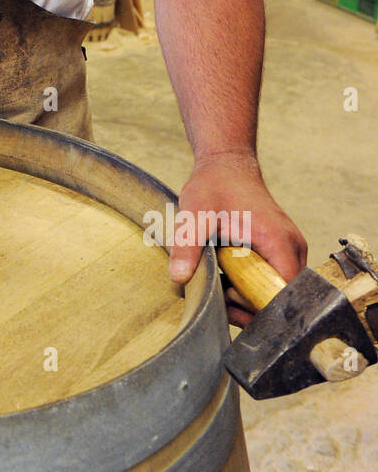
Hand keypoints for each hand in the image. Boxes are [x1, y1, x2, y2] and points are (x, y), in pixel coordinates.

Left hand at [170, 151, 307, 326]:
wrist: (227, 165)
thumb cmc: (215, 185)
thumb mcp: (195, 214)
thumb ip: (187, 246)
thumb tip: (179, 278)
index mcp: (277, 241)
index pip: (284, 292)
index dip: (258, 305)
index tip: (231, 299)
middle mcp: (292, 248)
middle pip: (283, 296)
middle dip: (252, 305)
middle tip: (222, 294)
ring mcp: (290, 249)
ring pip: (279, 290)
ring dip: (251, 296)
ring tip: (224, 285)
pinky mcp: (282, 250)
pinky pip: (274, 279)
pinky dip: (253, 285)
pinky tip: (231, 277)